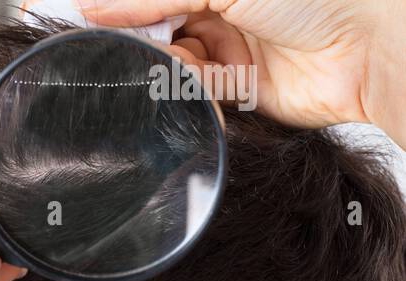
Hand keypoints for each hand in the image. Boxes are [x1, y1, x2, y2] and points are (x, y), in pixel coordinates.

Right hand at [81, 0, 404, 142]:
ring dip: (167, 63)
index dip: (119, 7)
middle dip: (141, 35)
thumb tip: (91, 6)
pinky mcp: (235, 94)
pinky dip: (190, 89)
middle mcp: (218, 11)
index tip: (92, 15)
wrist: (367, 47)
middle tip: (141, 38)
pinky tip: (205, 76)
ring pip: (165, 64)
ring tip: (188, 57)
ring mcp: (226, 52)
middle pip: (151, 28)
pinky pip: (190, 95)